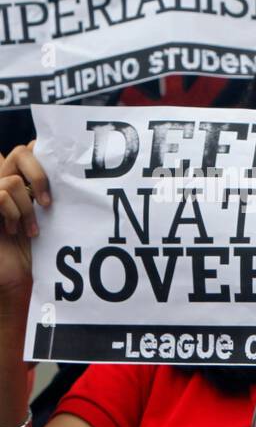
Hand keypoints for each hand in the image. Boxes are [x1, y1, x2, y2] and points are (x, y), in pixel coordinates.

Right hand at [0, 143, 50, 304]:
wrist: (14, 277)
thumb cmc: (35, 250)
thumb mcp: (50, 219)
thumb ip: (53, 195)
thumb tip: (78, 175)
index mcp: (22, 180)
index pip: (31, 149)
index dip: (45, 153)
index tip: (61, 174)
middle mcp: (4, 181)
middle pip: (20, 152)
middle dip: (39, 175)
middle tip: (47, 203)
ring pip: (12, 181)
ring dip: (26, 208)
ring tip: (30, 229)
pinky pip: (1, 194)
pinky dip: (13, 213)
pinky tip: (14, 230)